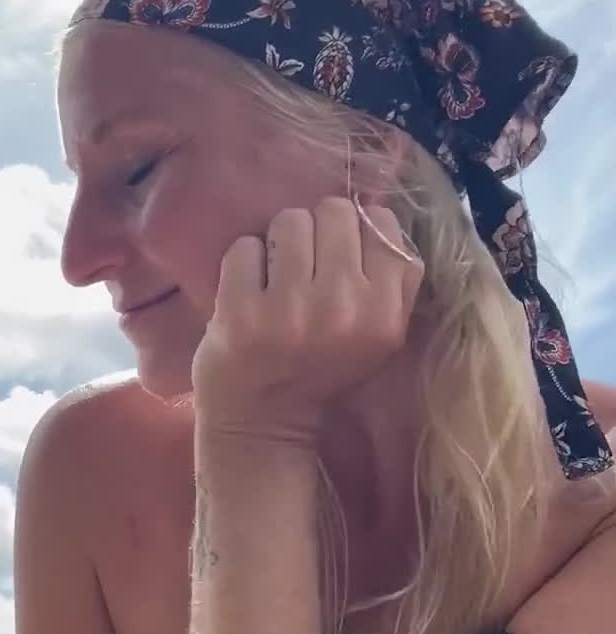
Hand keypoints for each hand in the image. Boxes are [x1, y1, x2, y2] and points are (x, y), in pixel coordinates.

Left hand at [191, 196, 423, 439]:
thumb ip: (393, 280)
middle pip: (334, 211)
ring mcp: (289, 310)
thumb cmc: (320, 371)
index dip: (358, 232)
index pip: (381, 224)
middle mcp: (342, 309)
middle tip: (303, 270)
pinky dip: (242, 264)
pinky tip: (247, 294)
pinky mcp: (240, 312)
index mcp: (383, 316)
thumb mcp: (378, 336)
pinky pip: (244, 246)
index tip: (340, 261)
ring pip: (289, 221)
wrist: (262, 424)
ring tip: (275, 280)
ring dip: (278, 244)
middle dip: (317, 233)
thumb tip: (377, 209)